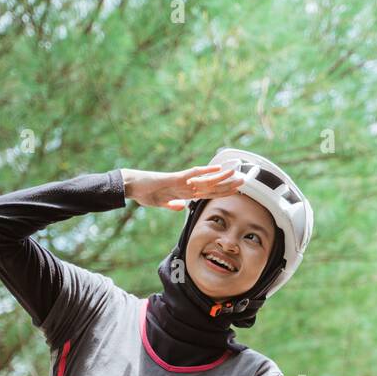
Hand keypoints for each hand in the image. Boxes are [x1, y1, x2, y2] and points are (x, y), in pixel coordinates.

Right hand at [121, 165, 242, 210]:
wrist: (132, 185)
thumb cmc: (145, 192)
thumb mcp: (161, 203)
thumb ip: (172, 205)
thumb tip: (180, 207)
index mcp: (184, 192)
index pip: (208, 192)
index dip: (222, 192)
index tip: (235, 190)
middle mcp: (186, 185)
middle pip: (211, 185)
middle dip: (228, 184)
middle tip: (244, 180)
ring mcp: (181, 181)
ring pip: (206, 179)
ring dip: (221, 177)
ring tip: (236, 174)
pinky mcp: (174, 178)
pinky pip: (192, 174)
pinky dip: (204, 172)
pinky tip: (215, 168)